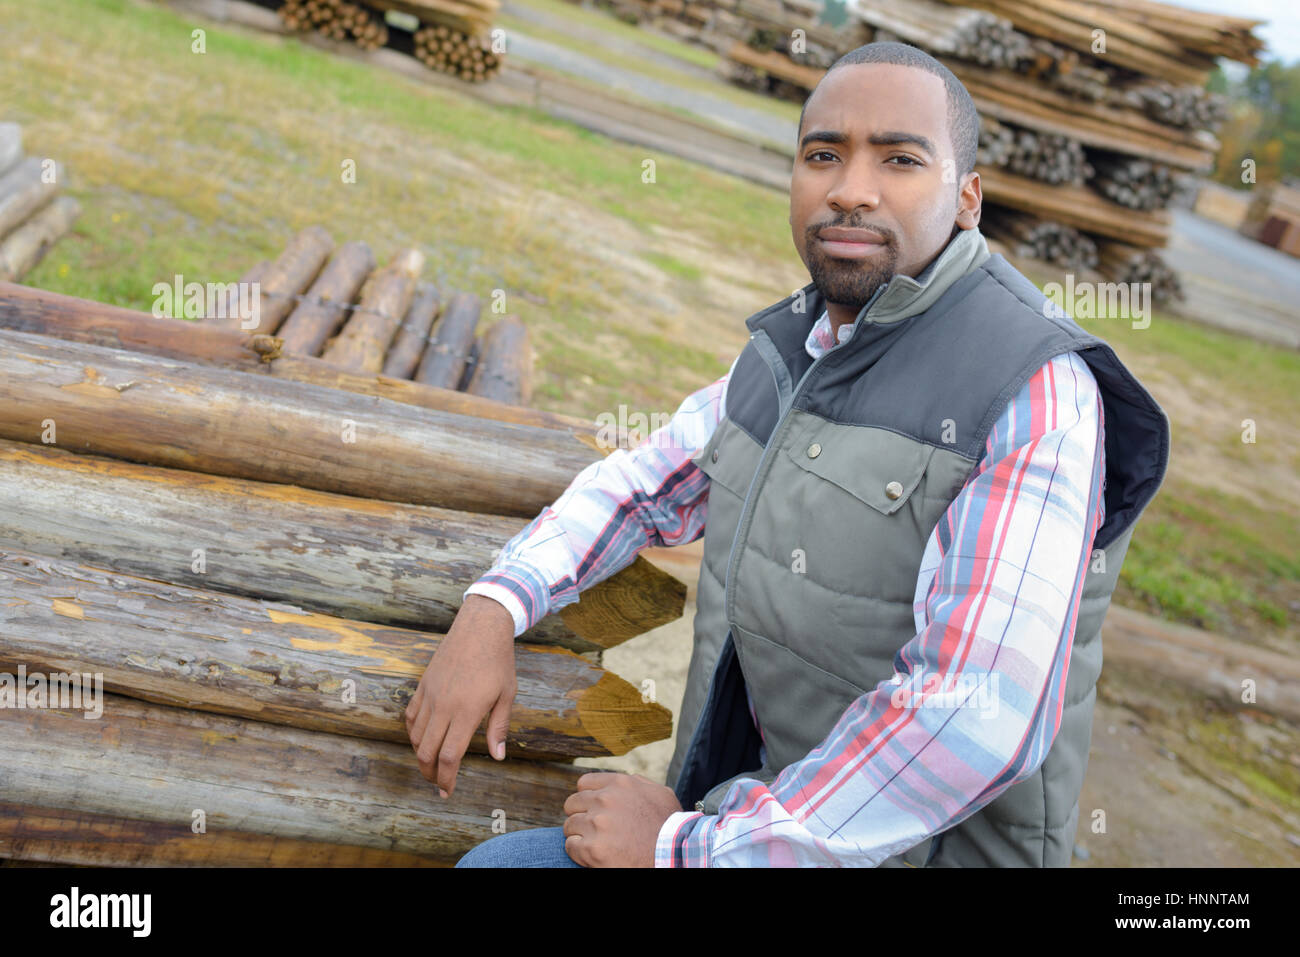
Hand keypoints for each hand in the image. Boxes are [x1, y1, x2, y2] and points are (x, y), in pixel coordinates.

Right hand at [405, 594, 515, 797]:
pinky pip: (411, 716)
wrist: (480, 627)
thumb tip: (497, 757)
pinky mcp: (423, 685)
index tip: (447, 792)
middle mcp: (444, 707)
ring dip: (421, 755)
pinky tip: (423, 739)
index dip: (446, 779)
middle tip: (438, 785)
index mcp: (466, 712)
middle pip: (427, 752)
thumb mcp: (507, 695)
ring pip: (416, 736)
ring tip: (432, 764)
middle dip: (430, 774)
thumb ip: (499, 728)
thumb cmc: (498, 662)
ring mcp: (430, 695)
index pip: (449, 756)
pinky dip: (414, 733)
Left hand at [562, 772, 682, 866]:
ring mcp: (597, 824)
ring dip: (579, 834)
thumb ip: (639, 783)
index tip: (591, 809)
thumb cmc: (670, 827)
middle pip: (572, 803)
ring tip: (595, 843)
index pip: (584, 783)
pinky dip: (578, 851)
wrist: (674, 856)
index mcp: (620, 784)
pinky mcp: (592, 849)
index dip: (586, 797)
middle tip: (591, 828)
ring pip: (570, 825)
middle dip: (580, 815)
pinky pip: (571, 846)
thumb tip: (627, 780)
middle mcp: (605, 800)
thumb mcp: (660, 794)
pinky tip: (593, 854)